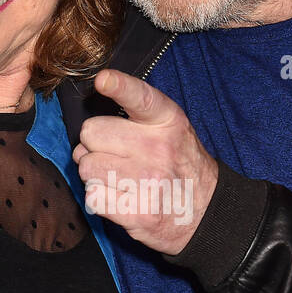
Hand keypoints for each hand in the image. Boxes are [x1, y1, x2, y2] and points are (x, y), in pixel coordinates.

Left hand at [72, 69, 218, 253]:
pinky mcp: (139, 212)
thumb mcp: (171, 128)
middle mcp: (158, 148)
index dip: (119, 86)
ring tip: (120, 178)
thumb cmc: (178, 164)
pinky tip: (121, 197)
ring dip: (96, 174)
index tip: (104, 80)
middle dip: (94, 145)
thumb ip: (134, 116)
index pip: (139, 97)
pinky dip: (100, 198)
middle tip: (115, 155)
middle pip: (90, 133)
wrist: (206, 210)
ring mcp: (149, 182)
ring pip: (87, 168)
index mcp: (167, 120)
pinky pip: (93, 196)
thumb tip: (86, 134)